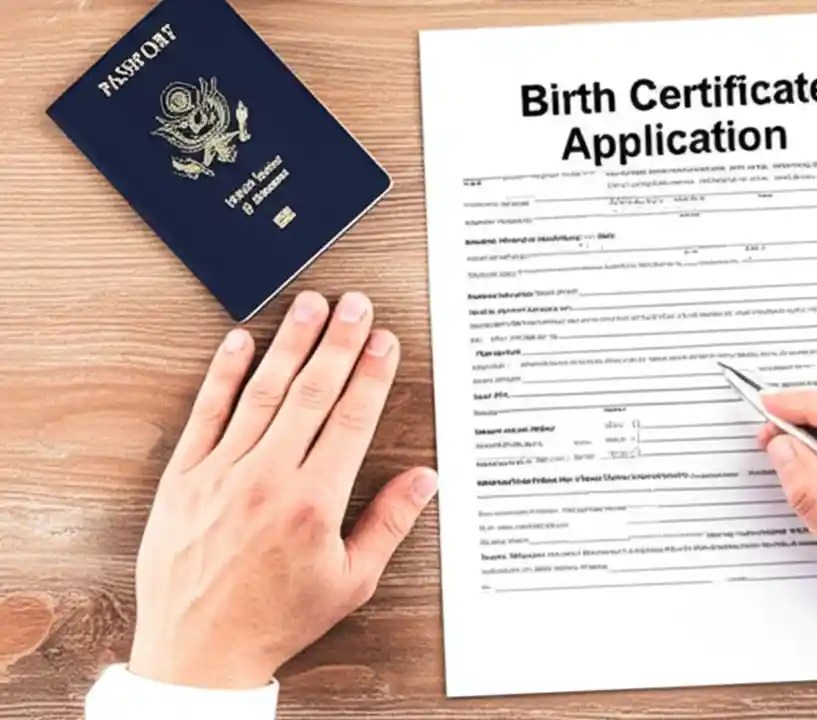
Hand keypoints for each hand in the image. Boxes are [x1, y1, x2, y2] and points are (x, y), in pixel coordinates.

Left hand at [129, 291, 437, 688]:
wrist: (199, 652)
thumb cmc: (277, 619)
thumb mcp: (350, 581)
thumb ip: (388, 523)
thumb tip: (425, 480)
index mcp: (314, 502)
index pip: (351, 418)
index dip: (372, 373)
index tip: (384, 341)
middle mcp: (268, 478)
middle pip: (312, 392)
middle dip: (338, 342)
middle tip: (355, 304)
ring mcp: (221, 473)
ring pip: (262, 392)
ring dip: (289, 344)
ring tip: (309, 306)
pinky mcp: (183, 479)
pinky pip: (206, 414)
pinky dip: (223, 374)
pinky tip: (239, 341)